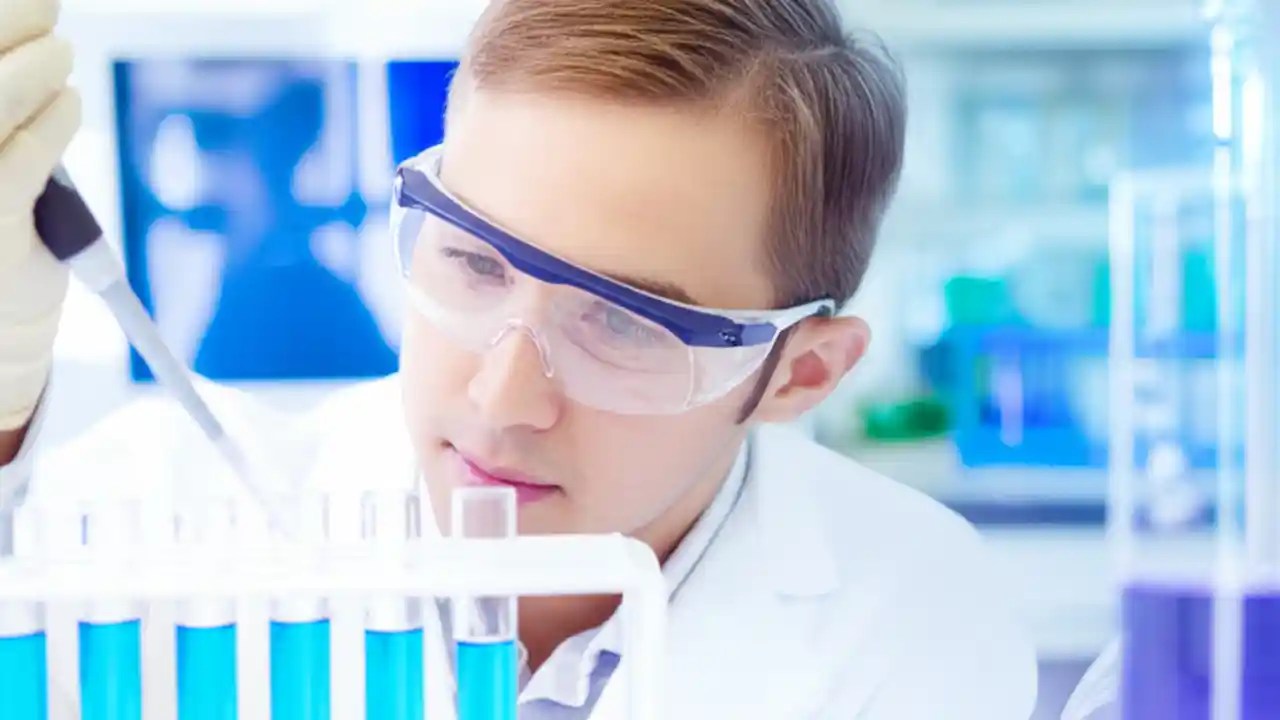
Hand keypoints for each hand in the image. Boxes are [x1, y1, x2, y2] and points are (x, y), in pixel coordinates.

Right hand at [0, 0, 80, 429]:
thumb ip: (1, 107)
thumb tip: (27, 33)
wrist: (0, 323)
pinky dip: (55, 119)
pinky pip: (24, 154)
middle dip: (7, 22)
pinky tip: (71, 103)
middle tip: (46, 5)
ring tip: (61, 51)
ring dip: (32, 65)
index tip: (26, 6)